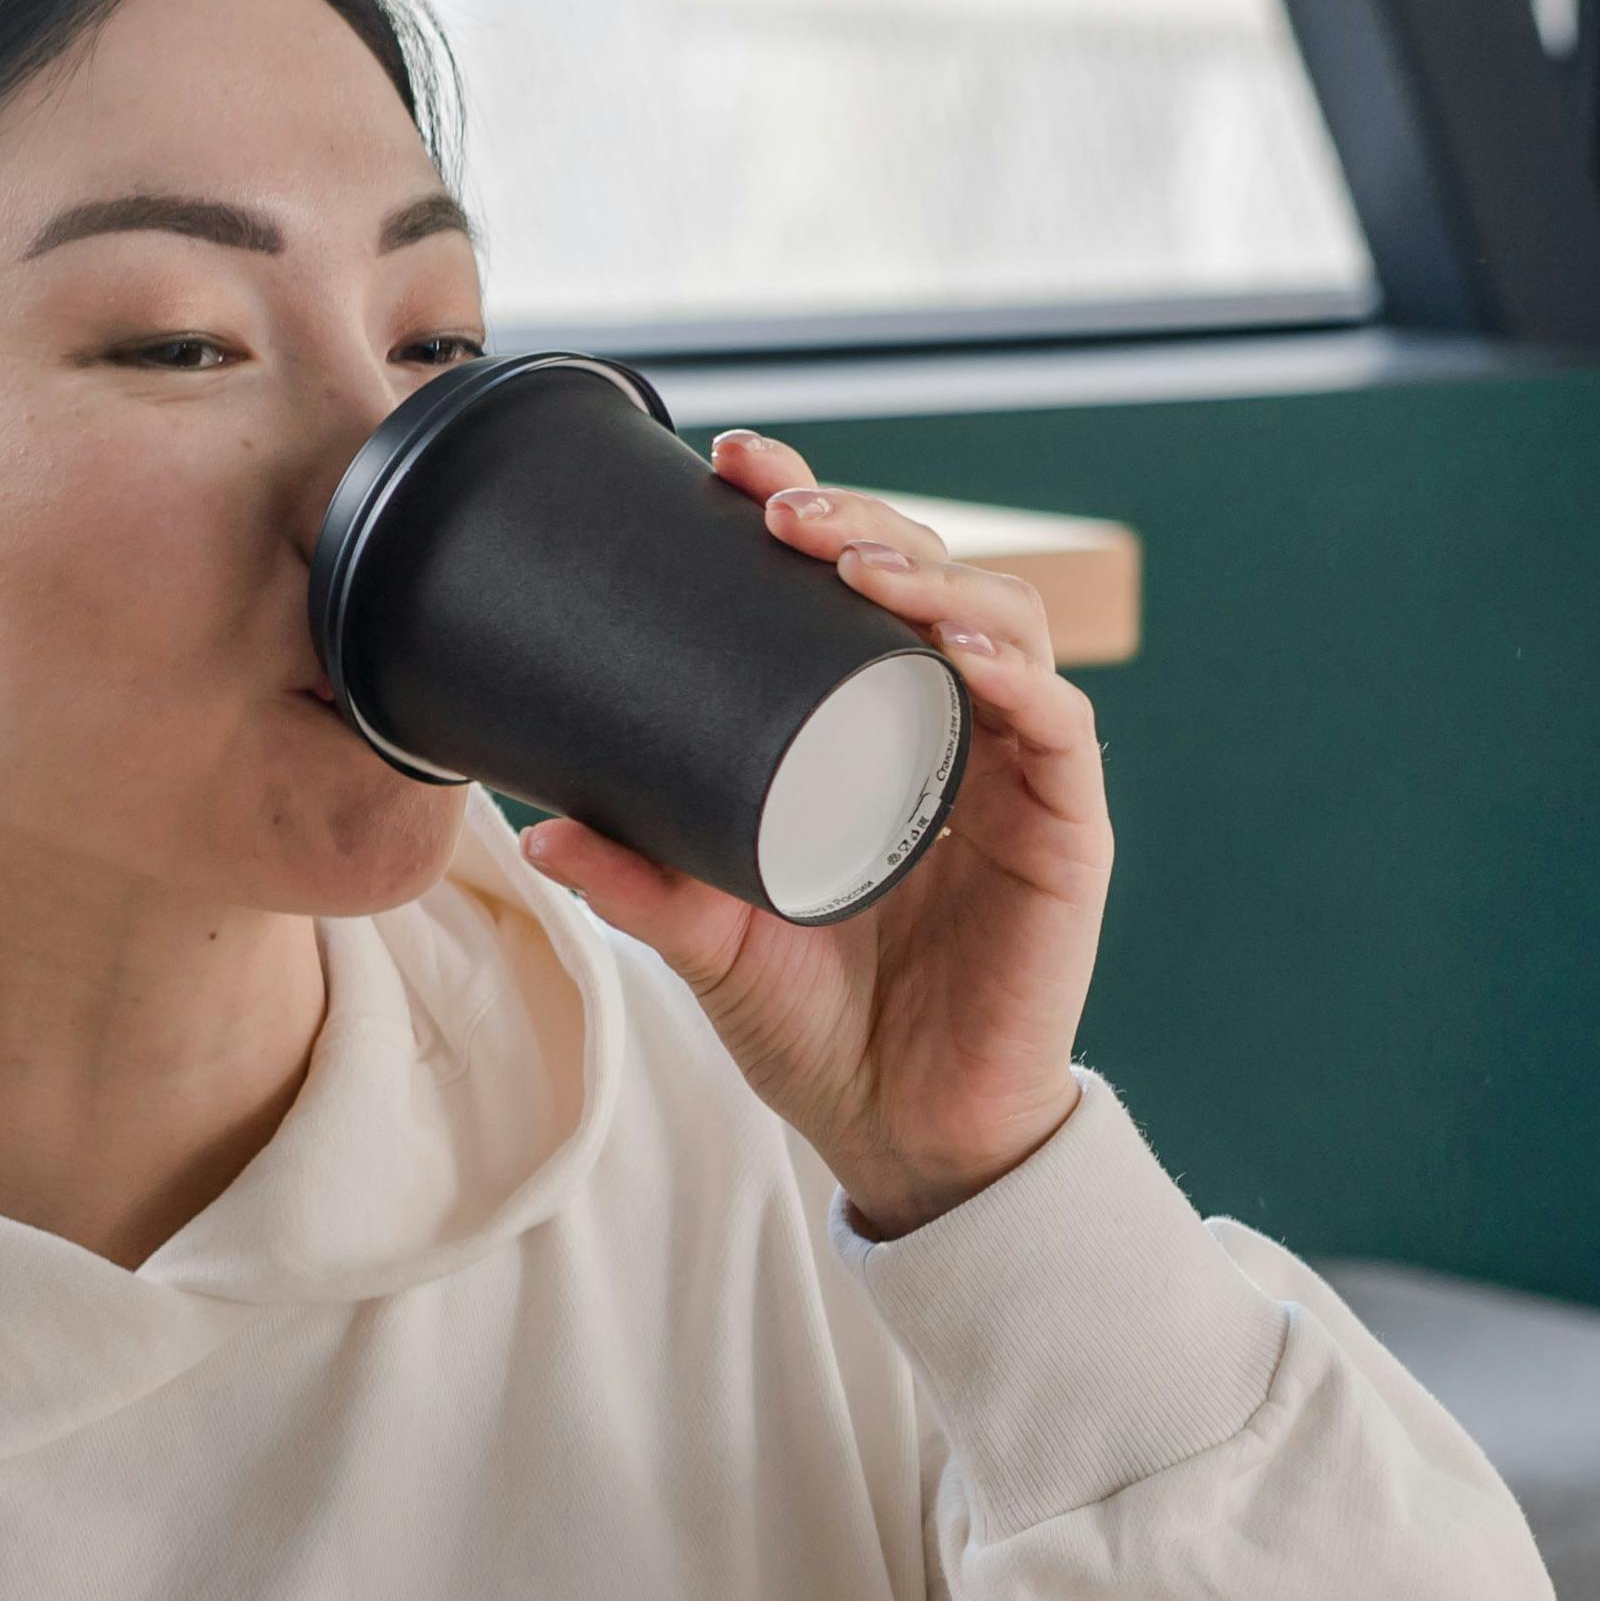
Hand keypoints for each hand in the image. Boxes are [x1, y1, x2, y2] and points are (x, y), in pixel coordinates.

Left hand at [518, 435, 1108, 1231]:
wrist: (902, 1136)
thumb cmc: (819, 1030)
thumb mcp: (708, 943)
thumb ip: (640, 884)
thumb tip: (535, 831)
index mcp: (872, 728)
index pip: (850, 588)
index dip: (806, 507)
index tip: (730, 464)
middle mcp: (951, 731)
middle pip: (928, 576)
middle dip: (858, 519)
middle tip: (774, 507)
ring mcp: (1015, 775)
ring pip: (1002, 623)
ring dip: (932, 574)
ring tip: (851, 563)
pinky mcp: (1064, 833)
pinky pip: (1057, 725)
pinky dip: (1014, 668)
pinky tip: (959, 643)